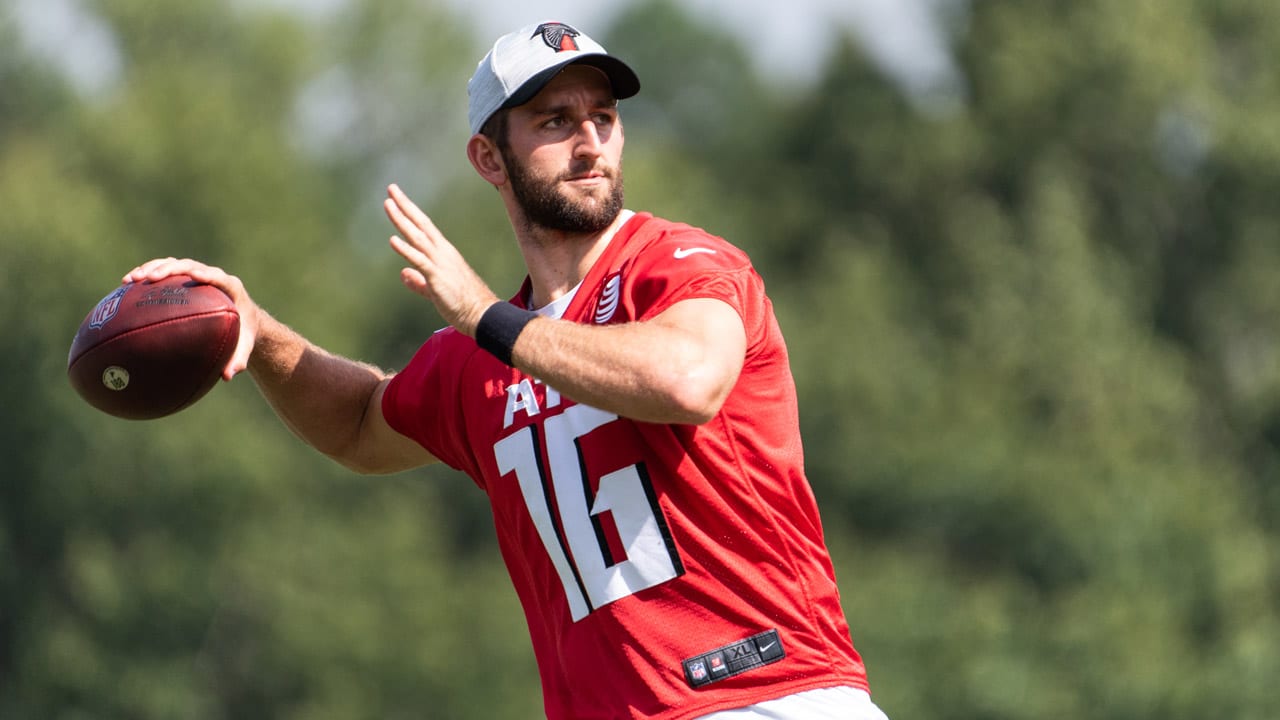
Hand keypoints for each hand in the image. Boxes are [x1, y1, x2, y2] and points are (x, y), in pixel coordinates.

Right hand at [123, 258, 258, 380]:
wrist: (243, 318)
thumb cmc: (244, 332)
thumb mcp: (244, 347)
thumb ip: (239, 360)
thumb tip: (226, 376)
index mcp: (232, 288)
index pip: (218, 277)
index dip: (206, 274)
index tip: (192, 276)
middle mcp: (213, 277)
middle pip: (190, 266)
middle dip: (169, 269)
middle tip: (150, 278)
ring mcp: (197, 274)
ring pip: (173, 264)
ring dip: (152, 268)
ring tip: (131, 279)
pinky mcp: (185, 278)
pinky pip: (165, 271)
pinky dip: (147, 274)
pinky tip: (126, 285)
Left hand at [383, 184, 499, 336]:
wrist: (483, 314)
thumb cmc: (463, 303)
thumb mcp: (436, 290)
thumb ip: (419, 281)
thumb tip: (403, 273)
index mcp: (444, 253)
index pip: (424, 228)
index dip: (410, 212)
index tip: (397, 198)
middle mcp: (443, 253)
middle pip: (421, 224)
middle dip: (405, 206)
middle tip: (391, 188)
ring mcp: (441, 263)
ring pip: (418, 237)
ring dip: (402, 220)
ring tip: (388, 204)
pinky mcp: (438, 277)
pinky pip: (420, 260)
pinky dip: (406, 249)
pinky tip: (393, 240)